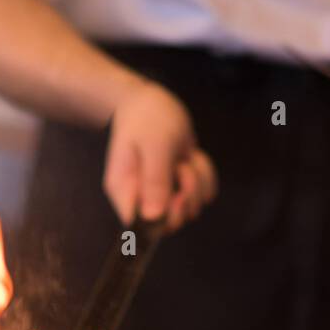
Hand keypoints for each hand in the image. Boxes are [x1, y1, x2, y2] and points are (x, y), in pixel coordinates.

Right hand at [103, 79, 216, 231]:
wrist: (150, 102)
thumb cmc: (147, 119)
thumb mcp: (154, 144)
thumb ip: (154, 180)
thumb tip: (153, 218)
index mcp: (125, 191)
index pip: (141, 227)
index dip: (165, 218)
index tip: (177, 194)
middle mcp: (141, 198)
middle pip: (171, 224)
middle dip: (187, 195)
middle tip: (181, 167)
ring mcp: (161, 194)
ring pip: (192, 208)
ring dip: (197, 180)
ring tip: (183, 157)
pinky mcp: (178, 186)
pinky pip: (203, 193)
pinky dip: (204, 174)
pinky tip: (190, 157)